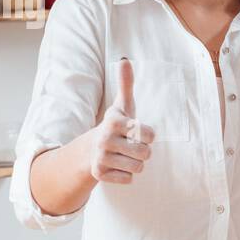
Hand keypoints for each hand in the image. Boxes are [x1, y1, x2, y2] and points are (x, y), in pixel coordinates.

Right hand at [90, 58, 154, 183]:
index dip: (148, 136)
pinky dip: (126, 175)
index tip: (137, 132)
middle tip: (131, 146)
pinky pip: (128, 179)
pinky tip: (116, 166)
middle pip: (145, 153)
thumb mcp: (122, 105)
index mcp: (113, 121)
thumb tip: (125, 60)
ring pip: (138, 167)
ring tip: (124, 155)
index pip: (149, 135)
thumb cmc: (116, 126)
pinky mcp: (99, 174)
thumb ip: (126, 84)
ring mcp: (100, 158)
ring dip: (135, 163)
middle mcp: (104, 139)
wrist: (90, 149)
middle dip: (143, 151)